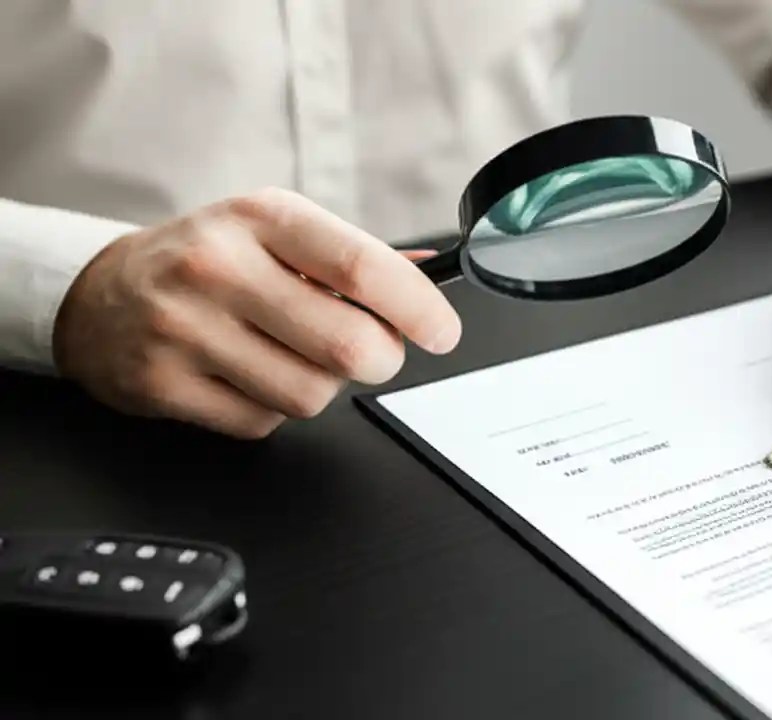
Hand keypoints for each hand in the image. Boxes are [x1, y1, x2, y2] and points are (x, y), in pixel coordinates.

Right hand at [53, 187, 461, 438]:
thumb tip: (427, 274)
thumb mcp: (274, 231)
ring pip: (312, 395)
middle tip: (371, 351)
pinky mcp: (163, 385)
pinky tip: (247, 376)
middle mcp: (221, 268)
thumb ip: (351, 255)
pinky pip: (263, 422)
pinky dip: (271, 409)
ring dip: (322, 386)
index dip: (418, 308)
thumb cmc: (206, 259)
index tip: (441, 331)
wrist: (99, 293)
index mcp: (263, 218)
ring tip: (292, 355)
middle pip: (349, 346)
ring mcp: (186, 329)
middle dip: (380, 359)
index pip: (364, 268)